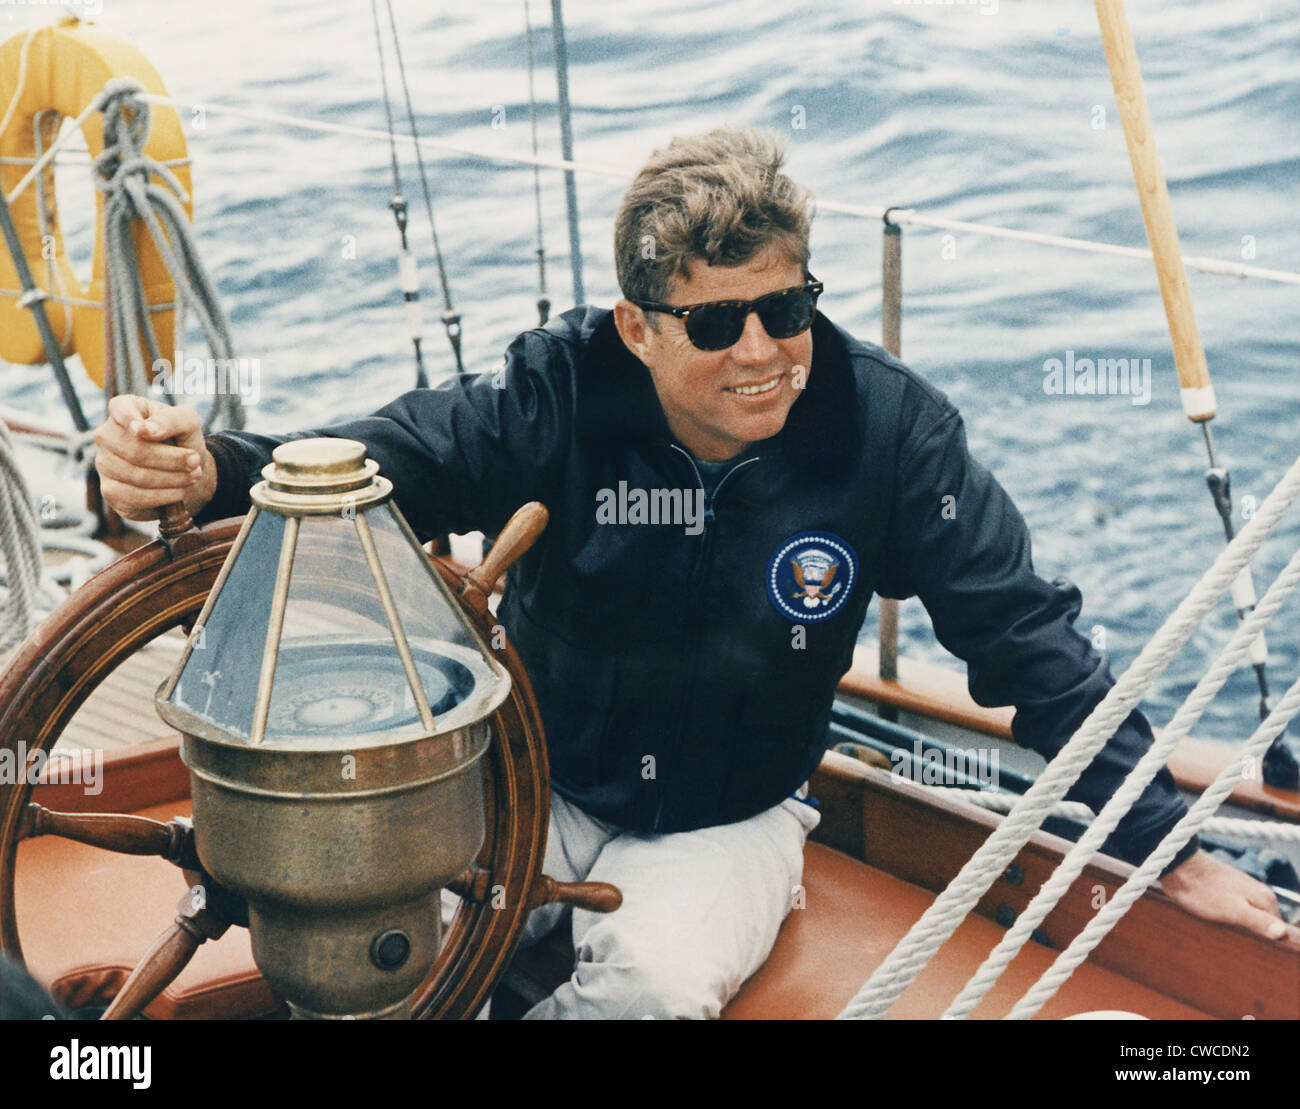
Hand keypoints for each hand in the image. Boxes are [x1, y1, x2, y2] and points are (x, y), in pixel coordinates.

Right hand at [93, 396, 216, 521]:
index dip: (129, 419)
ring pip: (137, 476)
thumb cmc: (182, 440)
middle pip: (134, 449)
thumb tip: (143, 430)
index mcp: (124, 409)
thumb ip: (171, 419)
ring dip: (174, 479)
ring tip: (194, 476)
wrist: (186, 471)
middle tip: (195, 462)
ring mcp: (104, 464)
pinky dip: (165, 496)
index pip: (119, 408)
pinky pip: (135, 497)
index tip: (144, 431)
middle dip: (171, 459)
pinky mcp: (111, 491)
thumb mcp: (187, 423)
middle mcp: (107, 435)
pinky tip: (181, 491)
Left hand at [1160, 848, 1299, 947]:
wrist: (1177, 866)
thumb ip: (1258, 920)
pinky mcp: (1227, 893)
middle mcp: (1258, 894)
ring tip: (1224, 934)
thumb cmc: (1202, 889)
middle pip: (1264, 926)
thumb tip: (1281, 933)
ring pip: (1248, 920)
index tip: (1253, 949)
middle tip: (1235, 942)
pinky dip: (1228, 921)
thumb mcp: (1231, 910)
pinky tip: (1218, 926)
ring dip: (1239, 929)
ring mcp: (1243, 893)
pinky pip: (1235, 913)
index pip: (1279, 931)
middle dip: (1253, 937)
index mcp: (1266, 899)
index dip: (1268, 943)